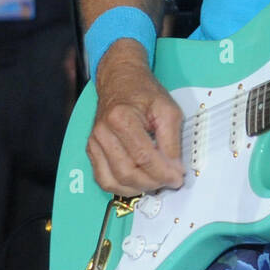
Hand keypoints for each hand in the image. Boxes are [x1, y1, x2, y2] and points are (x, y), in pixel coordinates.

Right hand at [86, 41, 185, 196]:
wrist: (121, 81)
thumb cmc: (144, 93)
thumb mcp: (168, 110)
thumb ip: (172, 141)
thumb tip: (174, 169)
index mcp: (121, 118)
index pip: (143, 157)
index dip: (163, 172)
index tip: (177, 178)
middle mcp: (103, 132)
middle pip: (127, 172)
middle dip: (152, 183)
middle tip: (169, 181)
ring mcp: (94, 142)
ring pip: (113, 181)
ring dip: (138, 188)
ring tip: (155, 182)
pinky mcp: (91, 150)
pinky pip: (103, 179)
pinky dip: (122, 187)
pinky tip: (138, 183)